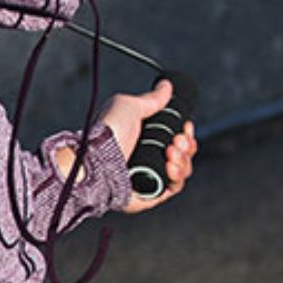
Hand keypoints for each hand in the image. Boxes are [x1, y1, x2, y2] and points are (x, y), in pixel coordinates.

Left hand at [99, 77, 195, 205]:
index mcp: (145, 141)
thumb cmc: (107, 131)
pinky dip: (178, 176)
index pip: (176, 140)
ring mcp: (149, 178)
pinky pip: (173, 189)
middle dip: (187, 145)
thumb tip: (166, 86)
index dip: (186, 133)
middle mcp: (148, 160)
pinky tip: (170, 166)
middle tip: (178, 139)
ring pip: (182, 172)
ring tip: (171, 151)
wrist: (95, 156)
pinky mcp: (149, 196)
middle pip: (184, 155)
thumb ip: (151, 99)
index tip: (186, 127)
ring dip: (184, 159)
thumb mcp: (129, 106)